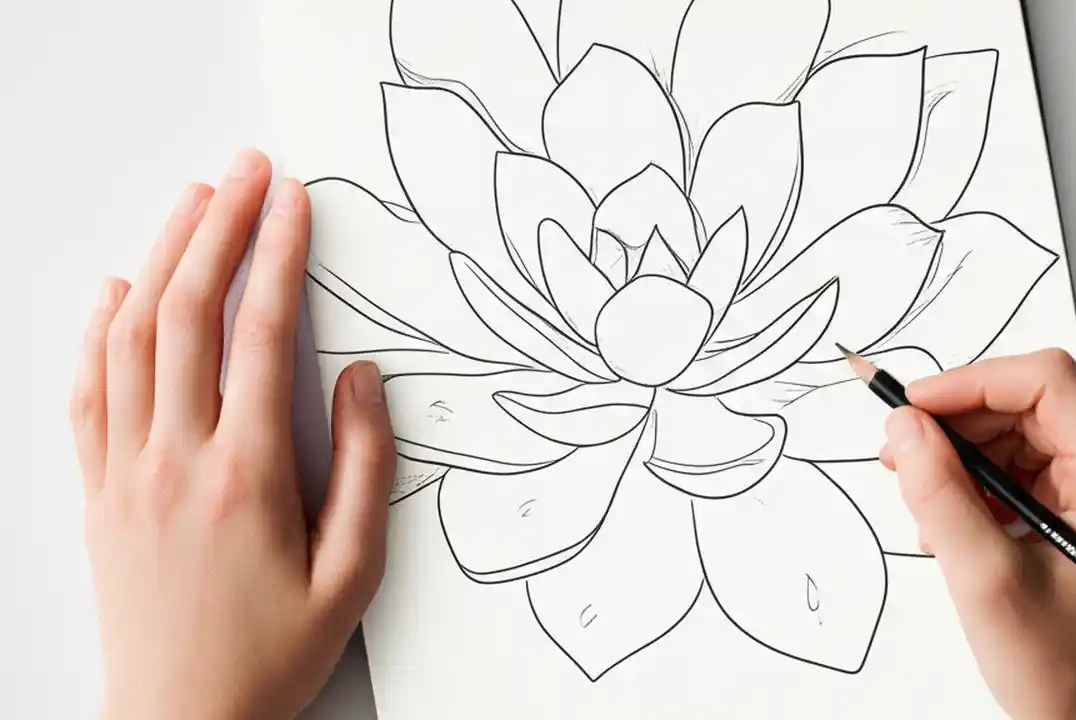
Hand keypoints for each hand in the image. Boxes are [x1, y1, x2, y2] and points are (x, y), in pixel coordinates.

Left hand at [69, 150, 395, 719]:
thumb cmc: (273, 655)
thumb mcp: (352, 574)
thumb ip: (364, 470)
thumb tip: (364, 379)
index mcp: (245, 476)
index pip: (262, 335)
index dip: (278, 255)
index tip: (294, 201)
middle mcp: (175, 460)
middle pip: (188, 315)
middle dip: (217, 229)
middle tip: (244, 171)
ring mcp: (125, 472)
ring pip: (130, 339)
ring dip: (160, 261)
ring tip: (191, 204)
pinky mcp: (98, 493)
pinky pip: (85, 393)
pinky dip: (94, 332)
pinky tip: (112, 292)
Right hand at [879, 349, 1075, 719]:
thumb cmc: (1069, 675)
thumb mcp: (988, 580)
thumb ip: (940, 494)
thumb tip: (906, 428)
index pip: (1045, 383)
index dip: (970, 384)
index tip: (914, 407)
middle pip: (1029, 406)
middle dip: (957, 424)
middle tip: (901, 453)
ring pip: (1022, 435)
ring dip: (963, 457)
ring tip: (925, 502)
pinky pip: (1026, 469)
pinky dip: (980, 484)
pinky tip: (953, 522)